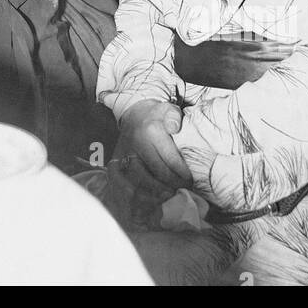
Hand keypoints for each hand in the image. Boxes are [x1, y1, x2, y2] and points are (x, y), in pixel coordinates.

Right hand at [108, 99, 191, 219]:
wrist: (133, 116)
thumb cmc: (156, 117)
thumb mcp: (168, 109)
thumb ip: (174, 116)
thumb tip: (175, 127)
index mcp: (150, 132)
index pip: (170, 161)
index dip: (182, 175)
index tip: (190, 182)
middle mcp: (135, 145)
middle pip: (157, 174)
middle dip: (173, 186)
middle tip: (183, 190)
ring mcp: (124, 156)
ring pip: (141, 182)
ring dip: (157, 193)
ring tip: (170, 195)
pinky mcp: (116, 164)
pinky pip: (127, 185)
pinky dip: (140, 195)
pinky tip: (153, 198)